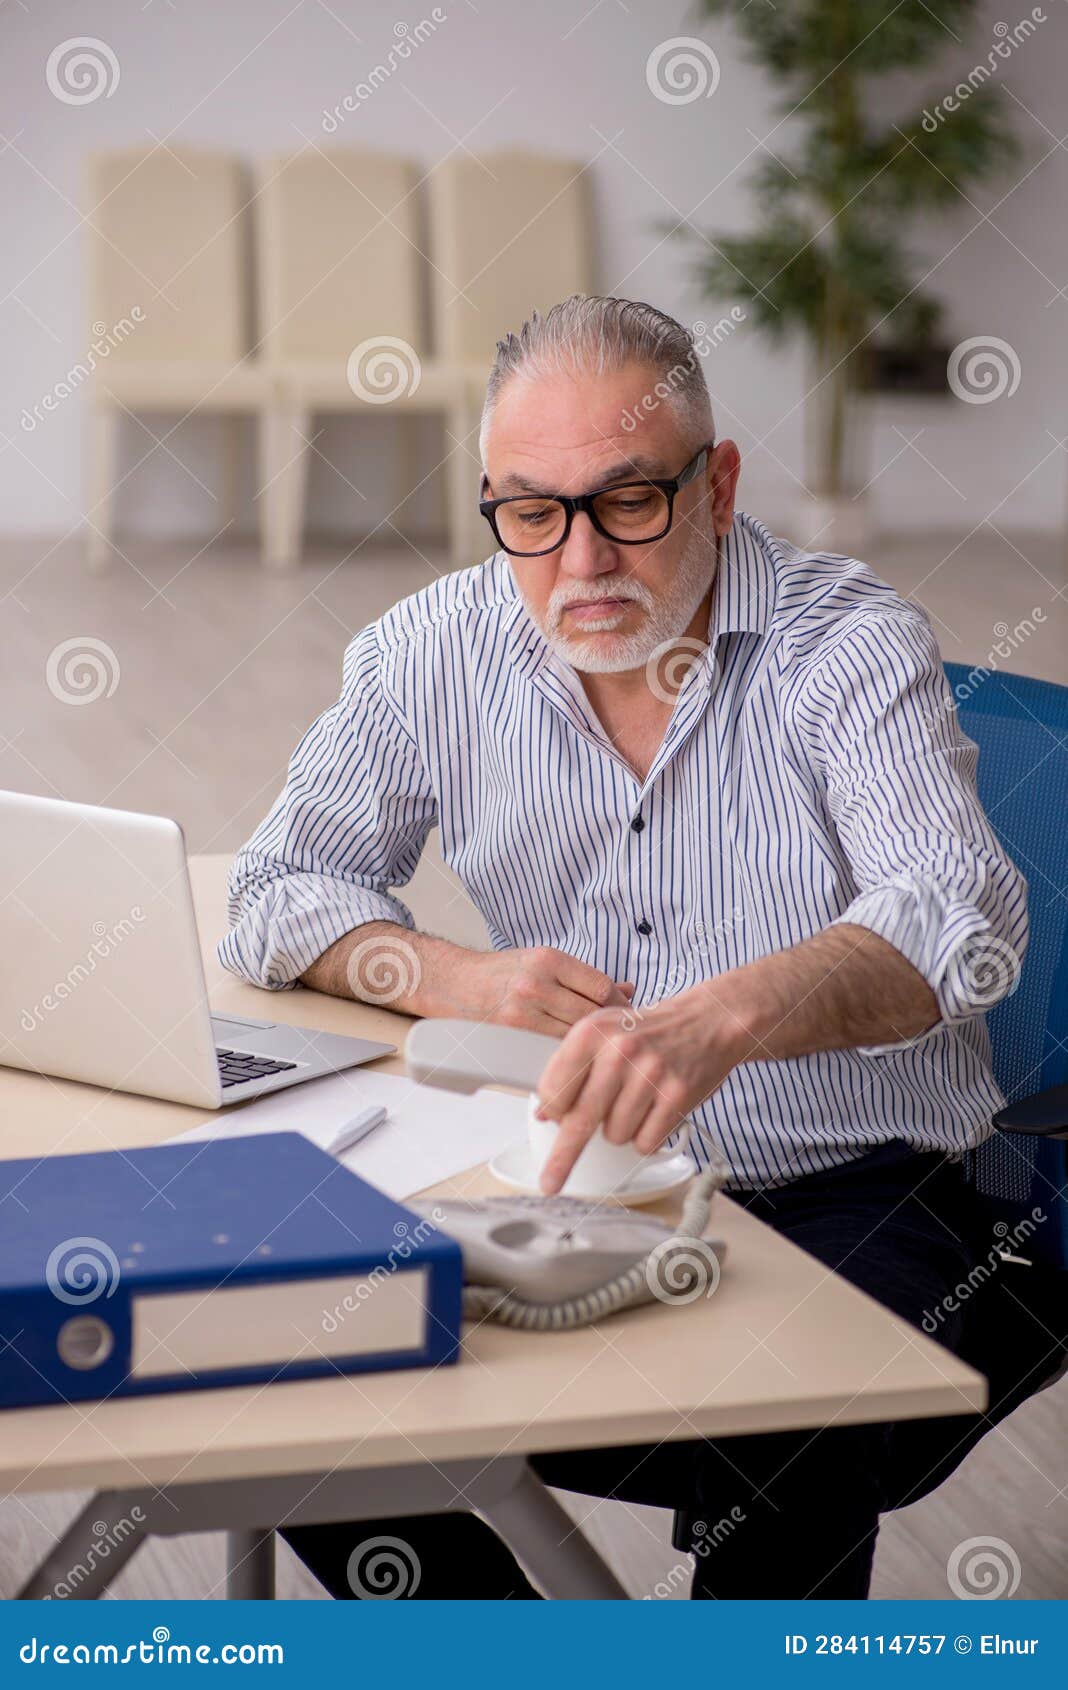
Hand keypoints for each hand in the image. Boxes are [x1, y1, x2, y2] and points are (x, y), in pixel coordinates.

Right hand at [467, 946, 633, 1036]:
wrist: (457, 983)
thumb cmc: (502, 972)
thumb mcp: (543, 961)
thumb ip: (584, 977)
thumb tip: (628, 990)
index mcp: (549, 960)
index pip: (601, 987)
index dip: (620, 1005)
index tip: (627, 1013)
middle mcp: (537, 983)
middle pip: (591, 1013)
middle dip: (608, 1027)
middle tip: (618, 1036)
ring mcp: (523, 1010)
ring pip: (573, 1034)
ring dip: (589, 1043)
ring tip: (599, 1047)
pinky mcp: (513, 1033)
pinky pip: (552, 1047)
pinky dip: (567, 1051)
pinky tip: (575, 1052)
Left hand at [533, 985, 750, 1193]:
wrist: (708, 1020)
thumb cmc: (647, 1031)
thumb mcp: (603, 1032)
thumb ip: (572, 1068)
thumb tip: (545, 1113)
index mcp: (591, 1031)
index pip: (555, 1090)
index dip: (552, 1110)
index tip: (552, 1120)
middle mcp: (618, 1051)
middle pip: (580, 1121)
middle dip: (563, 1158)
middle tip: (550, 1183)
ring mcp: (650, 1074)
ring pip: (615, 1135)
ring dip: (621, 1129)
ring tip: (637, 1100)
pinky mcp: (677, 1095)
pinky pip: (645, 1142)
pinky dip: (647, 1136)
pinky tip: (655, 1110)